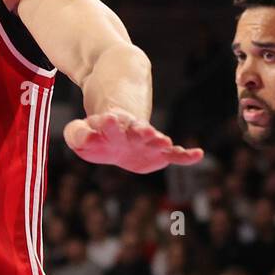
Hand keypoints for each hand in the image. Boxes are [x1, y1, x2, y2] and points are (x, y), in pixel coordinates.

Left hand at [64, 110, 202, 173]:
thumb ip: (76, 135)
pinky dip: (185, 155)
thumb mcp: (79, 132)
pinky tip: (198, 154)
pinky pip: (174, 155)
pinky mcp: (158, 152)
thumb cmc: (96, 132)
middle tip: (143, 130)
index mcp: (110, 125)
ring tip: (163, 141)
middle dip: (139, 131)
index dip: (106, 124)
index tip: (107, 119)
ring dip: (158, 140)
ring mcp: (146, 140)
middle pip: (135, 130)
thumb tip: (86, 136)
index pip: (107, 124)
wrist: (116, 124)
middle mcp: (130, 131)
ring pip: (154, 139)